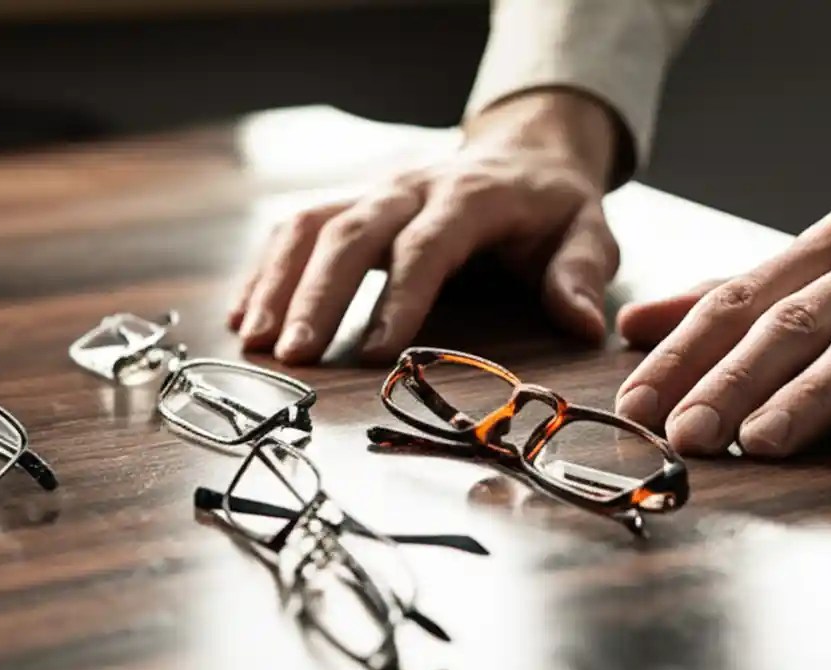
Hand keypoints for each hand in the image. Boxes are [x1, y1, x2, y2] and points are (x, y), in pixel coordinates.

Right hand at [228, 90, 620, 363]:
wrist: (523, 153)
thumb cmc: (553, 207)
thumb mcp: (587, 232)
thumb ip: (581, 273)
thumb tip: (584, 324)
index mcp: (470, 197)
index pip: (427, 246)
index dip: (399, 298)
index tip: (374, 354)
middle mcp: (411, 188)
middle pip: (352, 233)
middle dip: (317, 295)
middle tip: (292, 356)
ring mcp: (374, 193)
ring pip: (311, 226)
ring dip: (276, 282)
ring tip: (252, 342)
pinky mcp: (351, 204)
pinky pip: (297, 228)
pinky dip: (265, 270)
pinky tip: (243, 315)